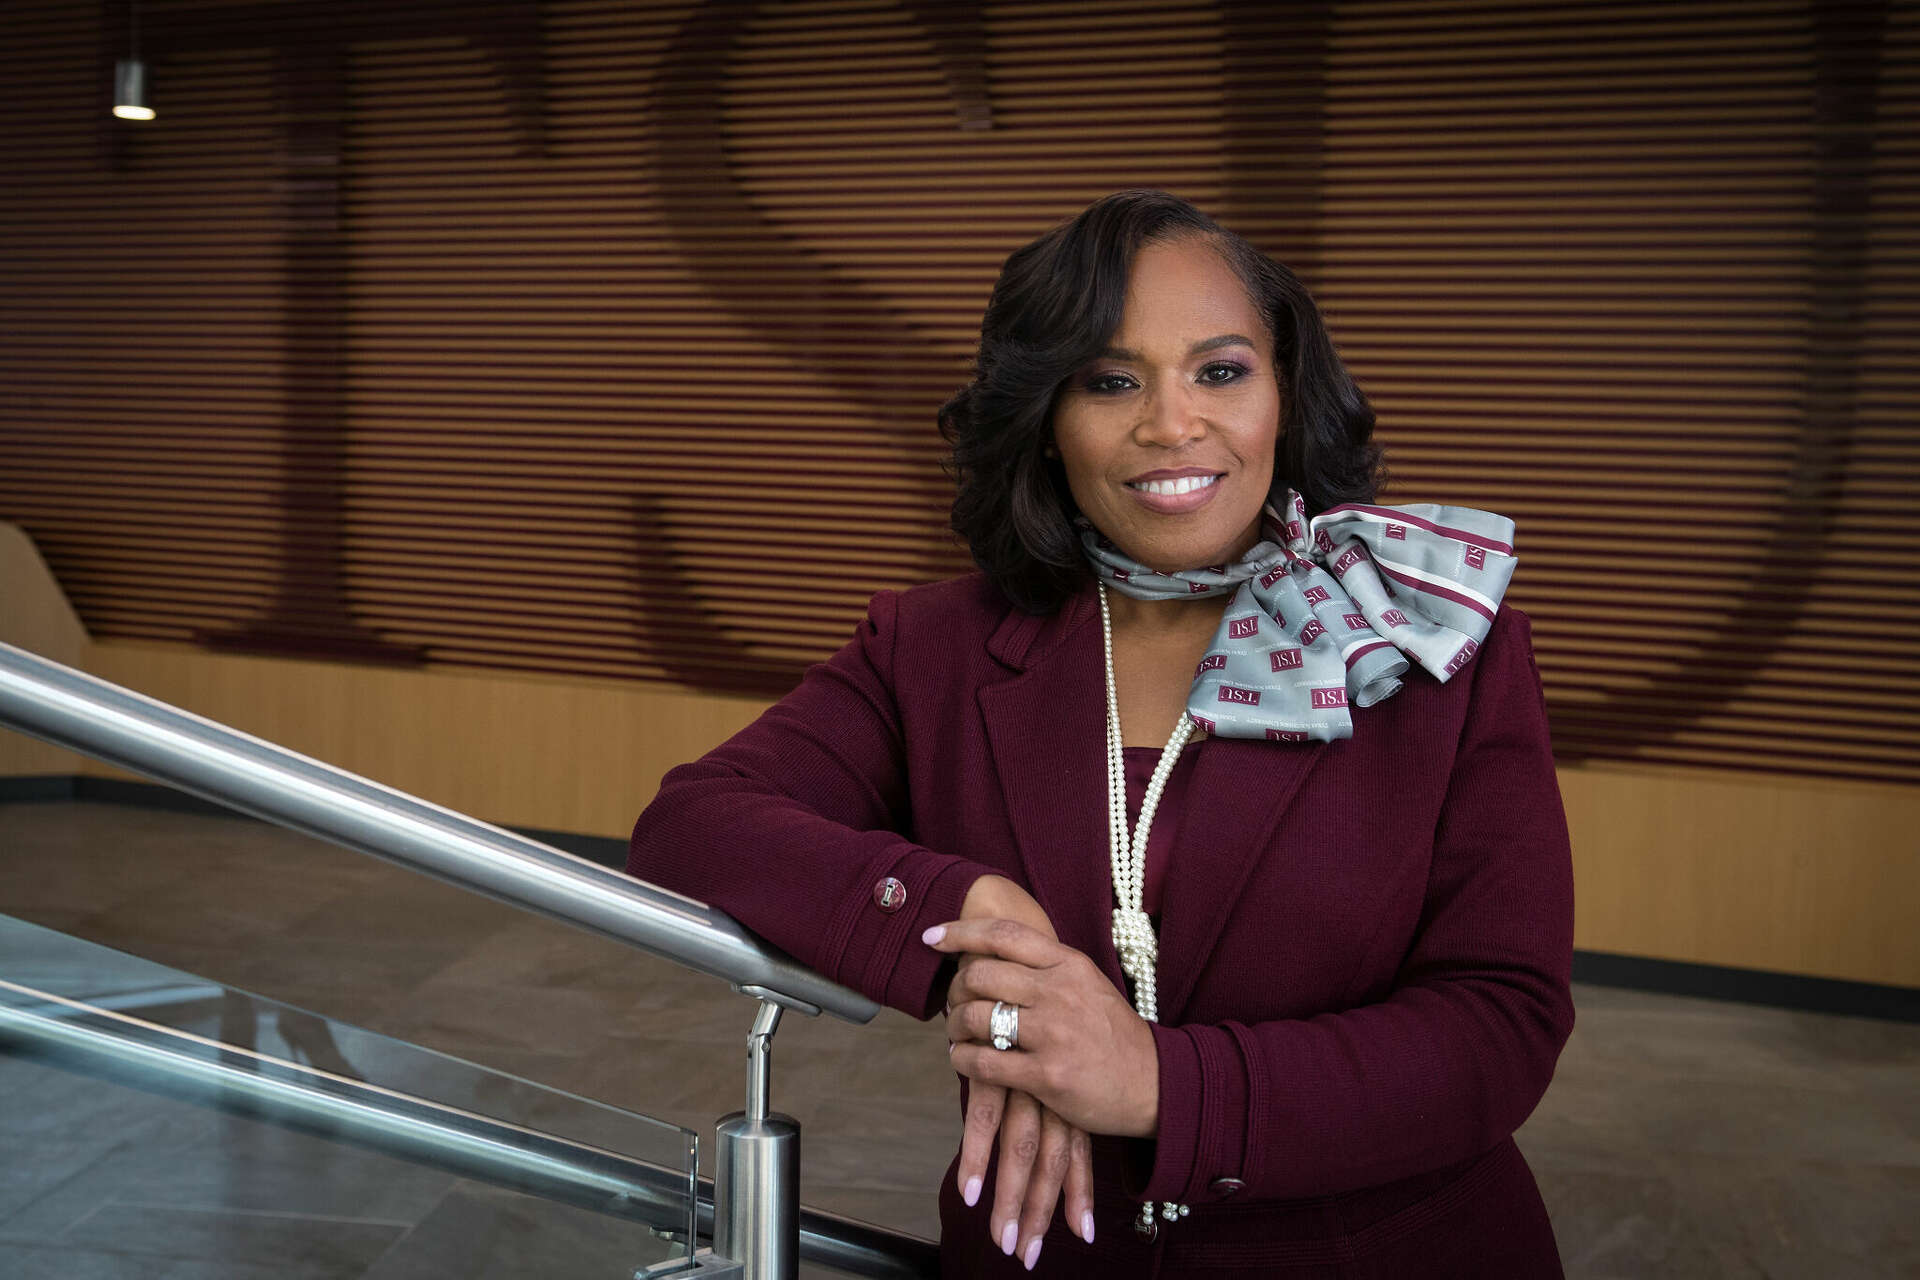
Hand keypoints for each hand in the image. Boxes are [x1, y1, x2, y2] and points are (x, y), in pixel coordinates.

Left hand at [929, 916, 1159, 1137]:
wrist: (1155, 1084)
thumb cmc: (1114, 1034)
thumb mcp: (1088, 984)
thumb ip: (1046, 968)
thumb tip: (992, 953)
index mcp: (1069, 964)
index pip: (1004, 934)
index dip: (961, 932)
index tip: (933, 936)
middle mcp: (1059, 992)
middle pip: (980, 974)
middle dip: (955, 988)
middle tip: (953, 1003)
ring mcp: (1053, 1034)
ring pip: (976, 1017)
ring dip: (955, 1027)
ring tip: (958, 1035)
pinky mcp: (1047, 1076)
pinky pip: (983, 1063)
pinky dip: (962, 1060)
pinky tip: (963, 1061)